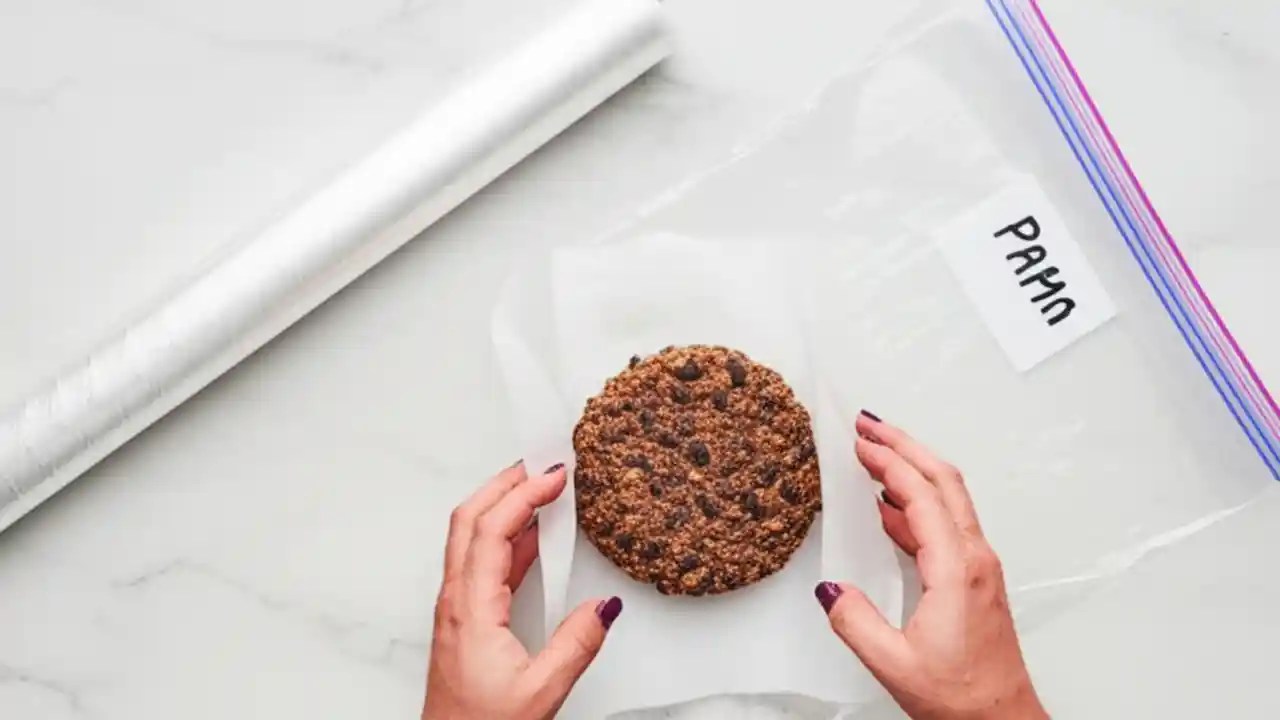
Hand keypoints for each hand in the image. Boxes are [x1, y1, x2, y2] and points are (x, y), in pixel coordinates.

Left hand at [423, 463, 622, 719]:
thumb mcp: (541, 691)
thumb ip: (576, 645)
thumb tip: (605, 606)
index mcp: (470, 608)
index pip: (491, 529)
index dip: (523, 495)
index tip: (556, 475)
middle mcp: (456, 600)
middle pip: (470, 519)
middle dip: (505, 483)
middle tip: (542, 463)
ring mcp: (458, 607)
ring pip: (472, 536)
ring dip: (504, 505)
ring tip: (542, 489)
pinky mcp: (465, 619)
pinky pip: (482, 561)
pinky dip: (508, 537)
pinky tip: (535, 538)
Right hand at [816, 412, 1045, 719]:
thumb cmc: (964, 698)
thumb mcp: (893, 664)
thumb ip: (855, 622)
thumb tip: (829, 587)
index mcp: (957, 570)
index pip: (921, 495)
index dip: (889, 462)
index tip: (861, 440)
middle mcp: (974, 560)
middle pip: (943, 480)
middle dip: (905, 445)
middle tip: (870, 425)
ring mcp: (978, 567)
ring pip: (948, 497)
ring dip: (913, 468)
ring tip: (876, 453)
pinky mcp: (974, 580)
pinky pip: (946, 524)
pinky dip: (916, 503)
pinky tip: (891, 508)